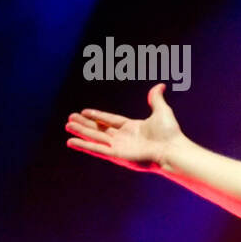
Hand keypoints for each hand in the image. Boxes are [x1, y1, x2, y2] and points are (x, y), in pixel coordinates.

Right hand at [65, 82, 182, 172]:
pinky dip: (83, 145)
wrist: (173, 149)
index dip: (97, 116)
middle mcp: (124, 138)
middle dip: (85, 124)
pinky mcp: (116, 156)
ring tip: (67, 125)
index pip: (110, 120)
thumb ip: (156, 99)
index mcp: (133, 128)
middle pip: (100, 129)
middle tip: (70, 118)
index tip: (84, 111)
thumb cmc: (170, 133)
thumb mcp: (162, 111)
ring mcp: (119, 147)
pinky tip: (70, 141)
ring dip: (81, 132)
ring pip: (95, 137)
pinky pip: (96, 150)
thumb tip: (160, 85)